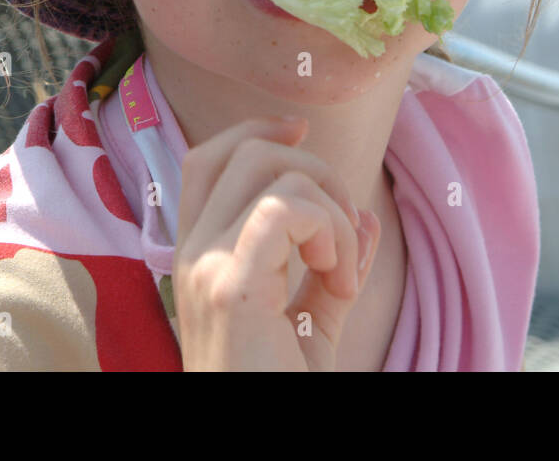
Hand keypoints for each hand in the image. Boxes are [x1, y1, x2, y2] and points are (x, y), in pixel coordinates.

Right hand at [173, 115, 379, 370]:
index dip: (257, 129)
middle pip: (246, 151)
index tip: (302, 129)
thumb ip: (335, 270)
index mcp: (201, 253)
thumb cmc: (278, 387)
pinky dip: (329, 231)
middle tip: (343, 233)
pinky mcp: (230, 286)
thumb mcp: (313, 324)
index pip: (210, 159)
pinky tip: (337, 276)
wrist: (263, 444)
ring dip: (330, 209)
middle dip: (314, 168)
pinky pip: (285, 210)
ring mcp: (206, 265)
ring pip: (274, 172)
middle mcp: (193, 252)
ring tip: (341, 269)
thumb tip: (365, 217)